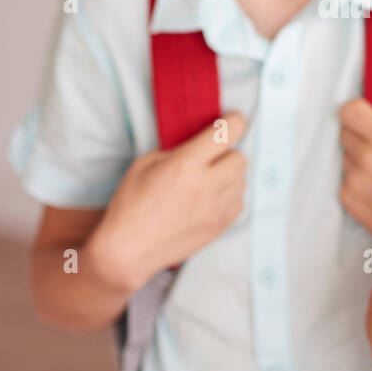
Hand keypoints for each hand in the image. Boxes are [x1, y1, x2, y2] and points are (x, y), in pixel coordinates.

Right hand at [87, 112, 247, 294]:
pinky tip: (209, 199)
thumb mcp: (145, 164)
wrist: (129, 250)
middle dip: (228, 152)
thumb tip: (199, 141)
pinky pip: (238, 202)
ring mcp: (216, 209)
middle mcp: (206, 185)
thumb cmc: (131, 204)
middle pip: (241, 158)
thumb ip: (176, 149)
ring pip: (242, 181)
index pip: (228, 133)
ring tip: (207, 180)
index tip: (232, 120)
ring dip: (229, 176)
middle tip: (211, 157)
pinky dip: (229, 196)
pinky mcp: (219, 227)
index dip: (234, 122)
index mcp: (186, 164)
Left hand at [339, 98, 371, 243]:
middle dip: (359, 135)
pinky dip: (356, 180)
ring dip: (358, 159)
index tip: (365, 117)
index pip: (349, 110)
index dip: (357, 111)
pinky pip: (344, 178)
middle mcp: (366, 158)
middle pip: (344, 131)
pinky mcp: (347, 198)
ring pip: (345, 156)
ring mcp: (353, 180)